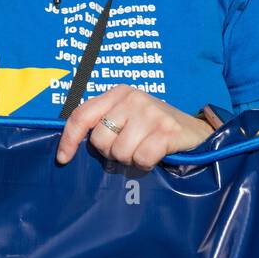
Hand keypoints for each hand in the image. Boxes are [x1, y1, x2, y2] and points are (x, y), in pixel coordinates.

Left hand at [56, 85, 213, 168]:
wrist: (195, 132)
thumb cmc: (154, 128)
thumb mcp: (127, 117)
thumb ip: (103, 123)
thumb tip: (70, 147)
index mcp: (119, 93)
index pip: (82, 114)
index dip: (69, 139)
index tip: (63, 159)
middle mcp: (134, 98)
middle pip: (100, 140)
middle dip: (111, 152)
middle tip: (129, 149)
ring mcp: (152, 113)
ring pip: (120, 152)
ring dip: (131, 160)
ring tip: (143, 151)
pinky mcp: (168, 130)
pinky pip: (142, 158)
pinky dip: (146, 164)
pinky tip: (156, 156)